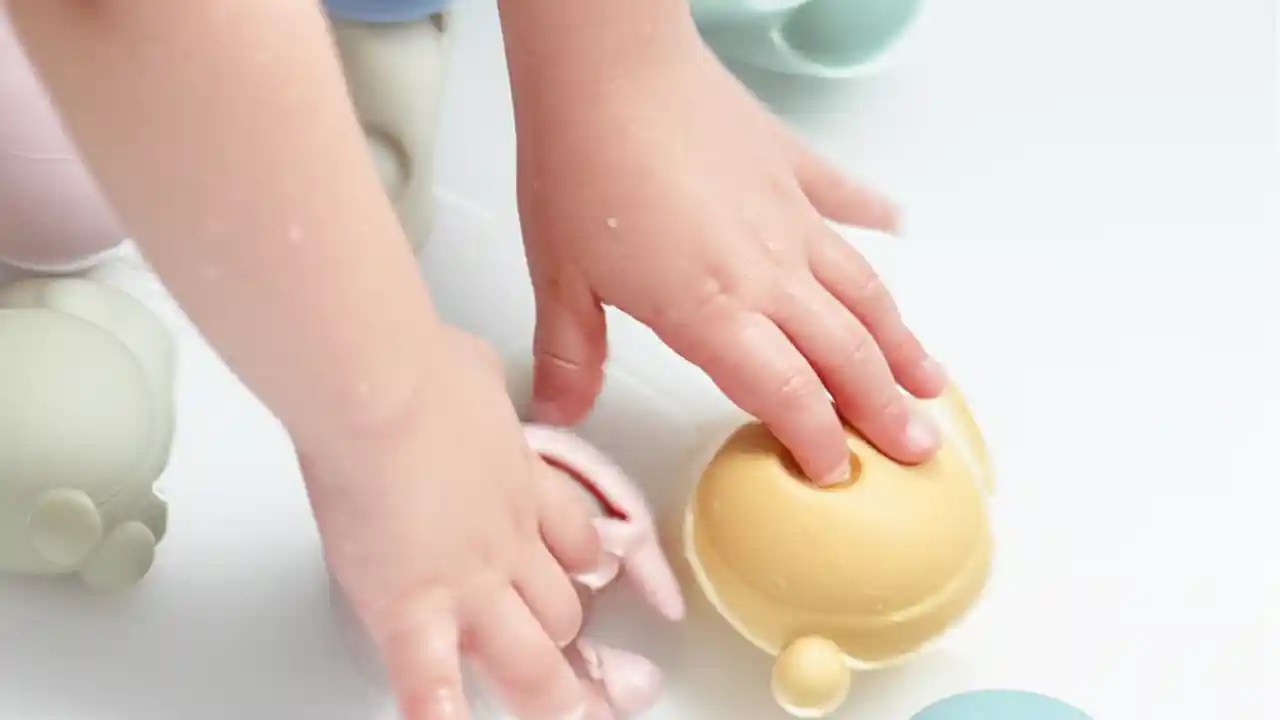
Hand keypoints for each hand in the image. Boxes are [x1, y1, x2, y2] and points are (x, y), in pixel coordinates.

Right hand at [302, 329, 608, 718]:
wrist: (385, 389)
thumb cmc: (421, 366)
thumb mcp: (472, 369)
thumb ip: (475, 388)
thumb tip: (462, 373)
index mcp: (522, 485)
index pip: (574, 542)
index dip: (585, 569)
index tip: (590, 581)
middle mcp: (509, 542)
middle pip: (563, 611)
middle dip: (570, 645)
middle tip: (585, 678)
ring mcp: (467, 583)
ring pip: (531, 658)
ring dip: (546, 695)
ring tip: (562, 719)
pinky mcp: (413, 609)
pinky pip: (431, 681)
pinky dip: (440, 716)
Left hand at [515, 42, 947, 485]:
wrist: (608, 68)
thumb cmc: (581, 163)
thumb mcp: (560, 276)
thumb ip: (570, 354)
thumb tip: (557, 414)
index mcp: (713, 310)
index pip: (787, 395)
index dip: (817, 441)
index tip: (835, 473)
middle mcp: (768, 272)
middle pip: (845, 354)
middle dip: (884, 410)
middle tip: (917, 449)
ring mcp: (790, 218)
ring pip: (864, 293)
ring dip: (900, 342)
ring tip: (931, 381)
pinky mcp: (792, 166)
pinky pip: (845, 198)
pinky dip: (874, 216)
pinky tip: (897, 228)